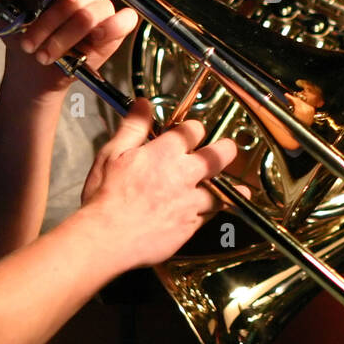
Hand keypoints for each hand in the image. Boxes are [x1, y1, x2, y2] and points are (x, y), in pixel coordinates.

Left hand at [0, 0, 137, 90]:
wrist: (29, 67)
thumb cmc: (19, 28)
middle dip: (53, 22)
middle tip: (30, 41)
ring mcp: (103, 7)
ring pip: (93, 15)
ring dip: (64, 38)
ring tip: (44, 54)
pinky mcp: (115, 29)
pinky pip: (124, 22)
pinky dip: (109, 31)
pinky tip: (88, 46)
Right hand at [79, 99, 238, 269]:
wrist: (106, 238)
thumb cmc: (105, 198)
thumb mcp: (111, 153)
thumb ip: (133, 127)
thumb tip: (143, 105)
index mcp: (165, 153)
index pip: (193, 130)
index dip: (194, 128)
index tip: (192, 132)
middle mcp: (183, 175)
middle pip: (219, 155)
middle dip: (225, 149)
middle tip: (226, 150)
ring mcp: (190, 202)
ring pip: (222, 189)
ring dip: (230, 186)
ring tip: (238, 187)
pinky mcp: (191, 226)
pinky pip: (212, 215)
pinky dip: (216, 210)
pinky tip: (217, 210)